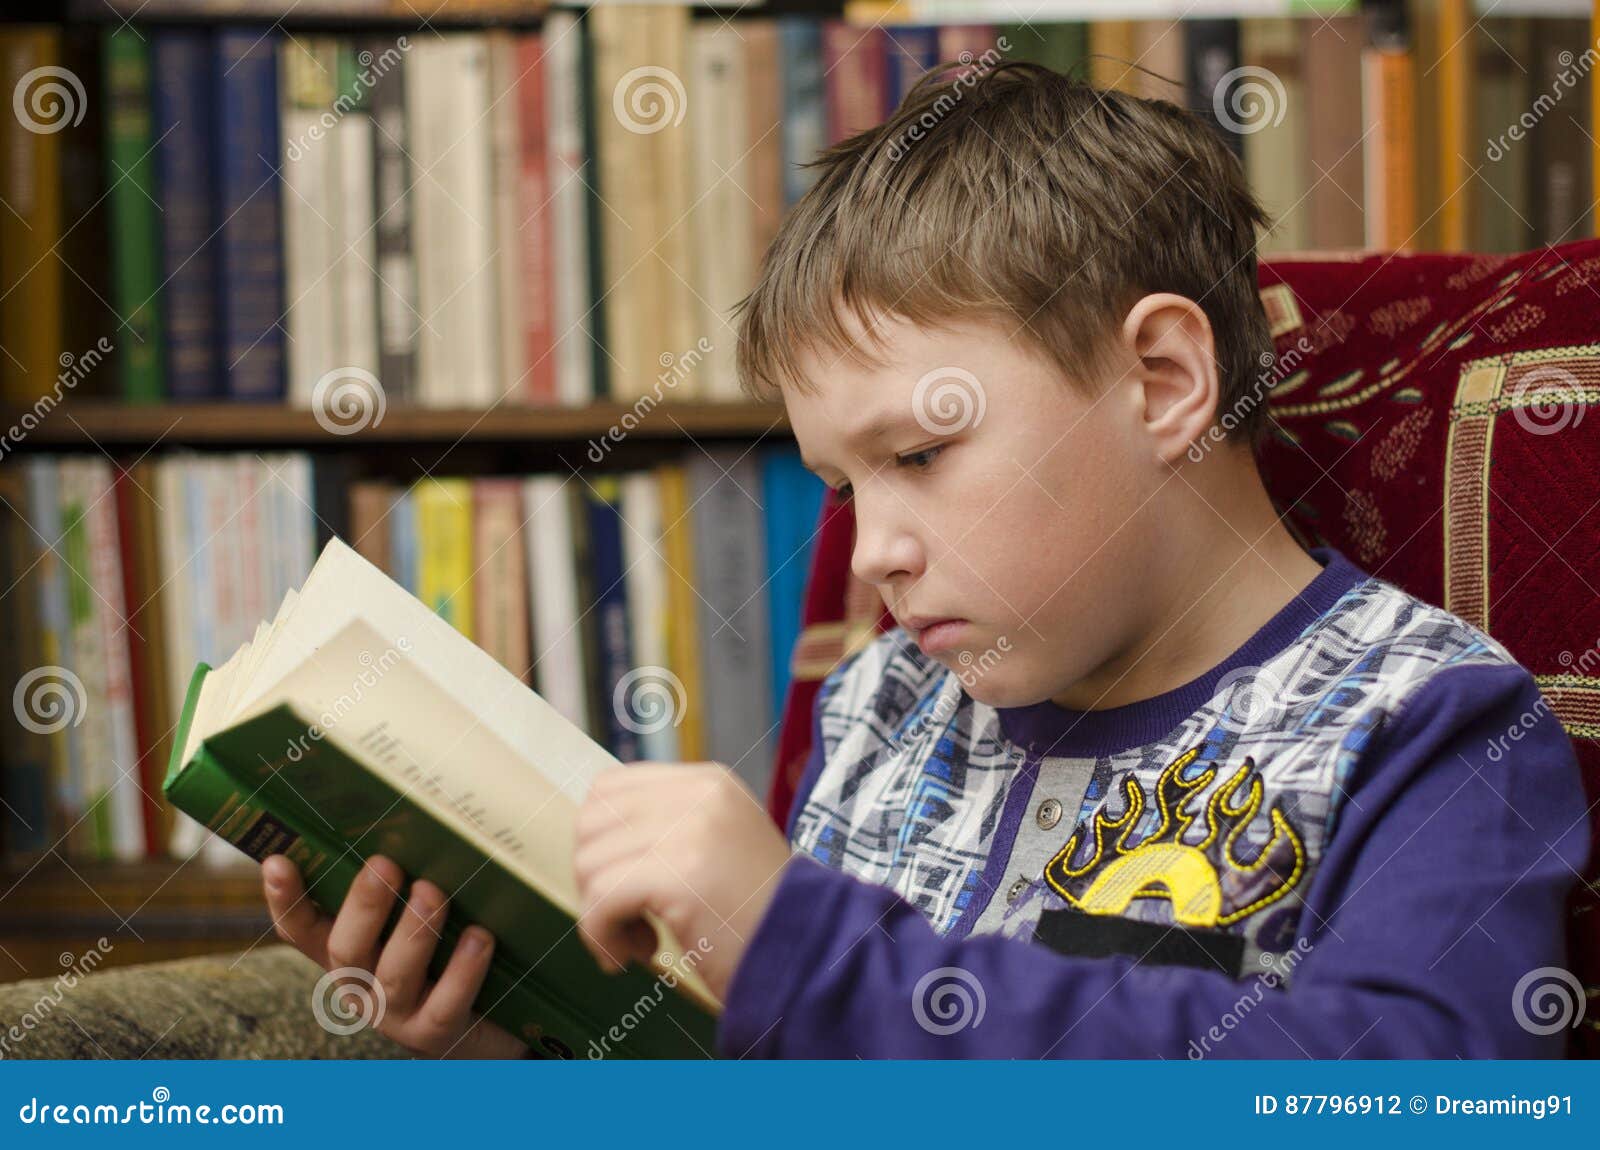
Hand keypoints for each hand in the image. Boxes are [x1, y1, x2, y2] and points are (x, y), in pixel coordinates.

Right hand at [261, 853, 527, 1058]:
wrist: (486, 1021)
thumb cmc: (443, 953)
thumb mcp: (412, 916)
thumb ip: (401, 883)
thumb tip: (411, 817)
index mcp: (344, 951)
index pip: (300, 928)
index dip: (285, 899)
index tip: (277, 861)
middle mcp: (360, 985)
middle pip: (347, 949)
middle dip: (365, 905)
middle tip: (386, 864)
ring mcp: (395, 1014)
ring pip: (394, 975)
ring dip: (414, 931)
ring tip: (433, 892)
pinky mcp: (436, 1034)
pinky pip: (446, 1004)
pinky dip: (463, 969)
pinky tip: (479, 936)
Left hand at [573, 763, 794, 999]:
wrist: (810, 955)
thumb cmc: (756, 915)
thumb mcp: (717, 844)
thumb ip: (666, 826)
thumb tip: (590, 835)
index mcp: (707, 781)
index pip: (608, 788)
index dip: (600, 842)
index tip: (623, 885)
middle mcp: (699, 794)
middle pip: (590, 823)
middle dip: (593, 879)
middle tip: (627, 918)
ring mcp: (691, 829)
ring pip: (590, 864)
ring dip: (601, 916)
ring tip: (640, 941)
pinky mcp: (680, 873)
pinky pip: (601, 899)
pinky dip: (601, 935)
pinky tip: (636, 955)